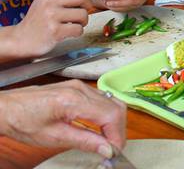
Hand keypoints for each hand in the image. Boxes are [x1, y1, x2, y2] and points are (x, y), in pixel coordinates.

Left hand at [0, 80, 125, 156]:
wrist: (5, 108)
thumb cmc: (22, 122)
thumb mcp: (53, 137)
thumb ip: (84, 141)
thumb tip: (107, 149)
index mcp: (74, 100)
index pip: (111, 115)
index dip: (117, 135)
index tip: (114, 152)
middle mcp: (80, 89)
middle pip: (116, 107)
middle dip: (118, 130)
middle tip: (112, 149)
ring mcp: (80, 86)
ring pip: (111, 102)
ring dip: (114, 123)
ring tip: (107, 141)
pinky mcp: (77, 88)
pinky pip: (101, 99)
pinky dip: (106, 115)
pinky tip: (100, 128)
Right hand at [11, 0, 98, 58]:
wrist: (20, 40)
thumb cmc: (38, 21)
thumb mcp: (45, 2)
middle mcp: (48, 2)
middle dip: (87, 6)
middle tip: (82, 14)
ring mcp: (51, 17)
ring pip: (83, 14)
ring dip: (83, 21)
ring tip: (73, 24)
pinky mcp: (55, 31)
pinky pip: (79, 29)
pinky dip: (78, 32)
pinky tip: (68, 33)